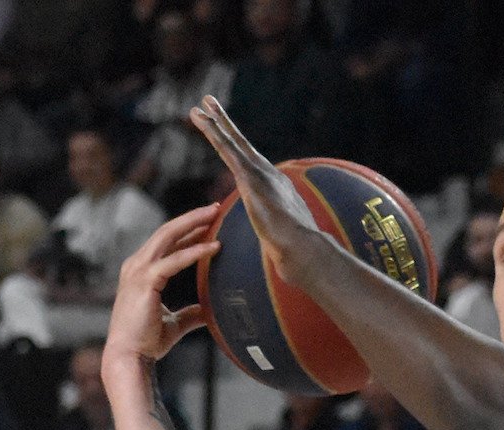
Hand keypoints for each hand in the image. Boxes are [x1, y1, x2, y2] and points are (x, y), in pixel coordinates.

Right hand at [105, 203, 221, 364]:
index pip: (167, 242)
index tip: (209, 222)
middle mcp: (137, 265)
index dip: (188, 230)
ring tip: (215, 214)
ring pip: (168, 236)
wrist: (130, 357)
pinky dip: (194, 252)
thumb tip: (210, 312)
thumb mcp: (174, 324)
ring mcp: (138, 270)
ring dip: (193, 223)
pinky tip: (213, 247)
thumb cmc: (147, 342)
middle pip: (168, 231)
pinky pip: (173, 261)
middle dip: (192, 217)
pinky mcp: (145, 281)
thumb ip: (191, 314)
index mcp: (141, 271)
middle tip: (216, 207)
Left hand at [190, 96, 323, 281]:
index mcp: (275, 188)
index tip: (228, 135)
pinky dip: (213, 132)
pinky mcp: (249, 177)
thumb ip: (282, 234)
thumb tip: (286, 247)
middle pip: (241, 144)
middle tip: (209, 103)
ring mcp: (259, 173)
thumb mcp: (286, 239)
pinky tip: (201, 119)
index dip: (238, 148)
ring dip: (215, 122)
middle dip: (225, 123)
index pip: (251, 164)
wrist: (304, 248)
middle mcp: (269, 174)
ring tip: (199, 105)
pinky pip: (226, 149)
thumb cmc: (298, 252)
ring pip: (231, 142)